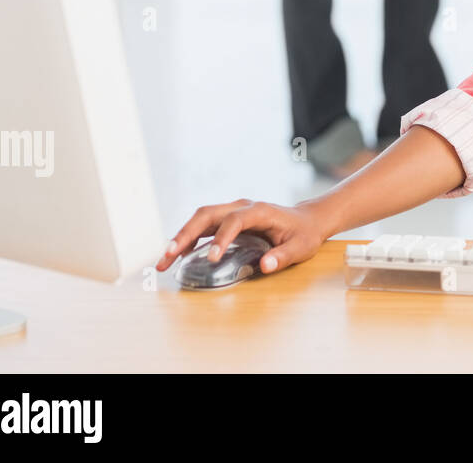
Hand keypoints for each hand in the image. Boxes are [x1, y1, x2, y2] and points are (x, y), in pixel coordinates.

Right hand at [156, 198, 331, 275]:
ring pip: (201, 218)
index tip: (212, 258)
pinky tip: (178, 255)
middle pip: (208, 214)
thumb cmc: (304, 233)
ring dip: (181, 236)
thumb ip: (284, 256)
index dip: (221, 237)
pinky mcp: (228, 220)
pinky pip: (204, 226)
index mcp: (260, 211)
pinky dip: (188, 238)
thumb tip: (266, 266)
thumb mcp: (301, 247)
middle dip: (186, 234)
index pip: (234, 220)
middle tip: (169, 255)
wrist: (307, 220)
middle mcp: (242, 207)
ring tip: (164, 260)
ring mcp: (233, 212)